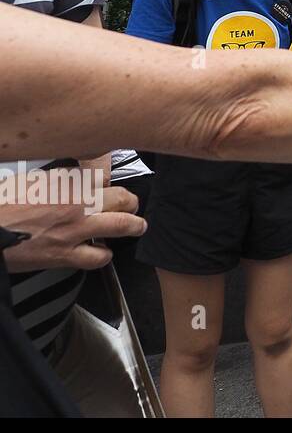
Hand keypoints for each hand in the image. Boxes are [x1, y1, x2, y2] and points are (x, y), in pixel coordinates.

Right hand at [1, 165, 144, 272]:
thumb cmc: (1, 206)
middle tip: (131, 204)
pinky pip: (98, 256)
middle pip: (123, 198)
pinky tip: (103, 252)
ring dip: (133, 226)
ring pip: (122, 225)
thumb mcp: (29, 180)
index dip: (107, 182)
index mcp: (65, 181)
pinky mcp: (64, 255)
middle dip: (130, 201)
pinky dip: (104, 255)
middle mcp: (76, 202)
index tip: (106, 186)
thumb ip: (57, 179)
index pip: (103, 176)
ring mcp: (74, 229)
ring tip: (137, 226)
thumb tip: (73, 179)